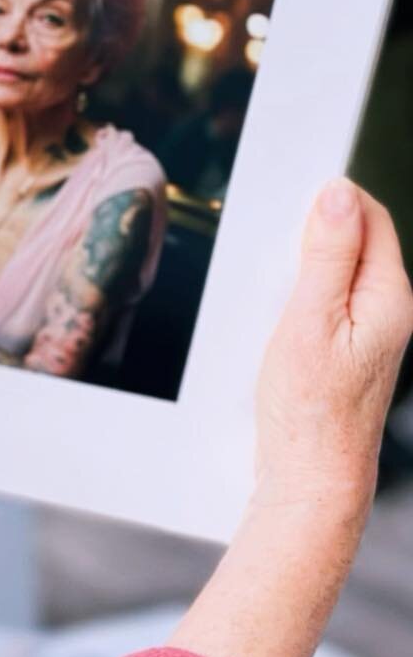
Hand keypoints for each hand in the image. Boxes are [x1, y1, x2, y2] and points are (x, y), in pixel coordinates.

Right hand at [170, 179, 412, 656]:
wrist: (311, 478)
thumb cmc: (308, 410)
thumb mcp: (308, 322)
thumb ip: (326, 256)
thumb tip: (337, 196)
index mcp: (388, 297)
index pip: (370, 217)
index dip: (332, 194)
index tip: (291, 179)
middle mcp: (388, 311)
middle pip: (354, 240)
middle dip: (314, 225)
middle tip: (270, 225)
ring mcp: (369, 333)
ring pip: (337, 271)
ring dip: (303, 260)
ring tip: (269, 271)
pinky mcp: (346, 352)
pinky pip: (326, 300)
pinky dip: (299, 291)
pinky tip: (271, 307)